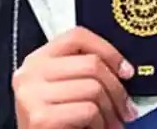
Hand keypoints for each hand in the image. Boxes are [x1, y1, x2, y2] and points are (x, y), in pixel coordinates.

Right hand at [13, 26, 136, 128]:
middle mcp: (30, 73)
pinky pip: (88, 111)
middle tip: (126, 110)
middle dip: (117, 90)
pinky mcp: (41, 117)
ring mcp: (32, 95)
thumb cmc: (58, 125)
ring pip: (93, 88)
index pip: (76, 36)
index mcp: (36, 61)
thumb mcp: (65, 91)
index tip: (126, 71)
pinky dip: (99, 124)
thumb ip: (81, 73)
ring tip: (110, 125)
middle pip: (91, 63)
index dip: (108, 50)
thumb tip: (122, 70)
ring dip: (110, 112)